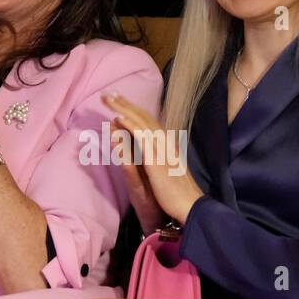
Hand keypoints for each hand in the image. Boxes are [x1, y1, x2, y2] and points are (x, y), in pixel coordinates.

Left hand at [105, 94, 203, 224]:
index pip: (149, 122)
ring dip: (124, 109)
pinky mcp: (156, 161)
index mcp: (167, 144)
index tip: (120, 100)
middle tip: (109, 92)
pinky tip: (118, 118)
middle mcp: (165, 142)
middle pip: (143, 117)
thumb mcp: (167, 170)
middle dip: (125, 103)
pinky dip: (130, 126)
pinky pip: (141, 139)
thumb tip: (147, 147)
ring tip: (109, 98)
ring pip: (140, 123)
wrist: (190, 206)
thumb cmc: (178, 192)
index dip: (134, 109)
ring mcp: (161, 150)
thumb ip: (157, 157)